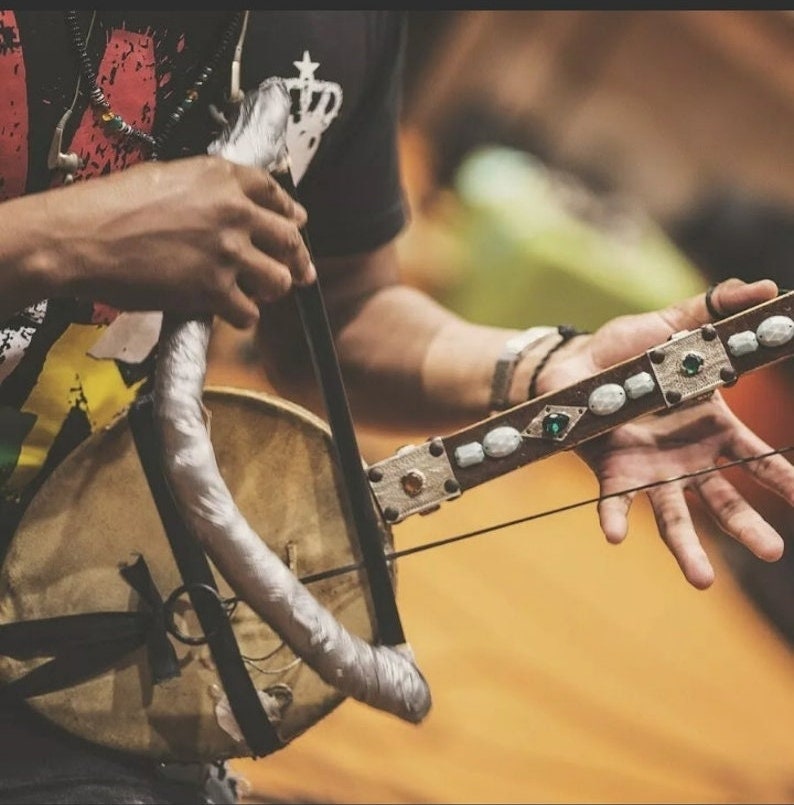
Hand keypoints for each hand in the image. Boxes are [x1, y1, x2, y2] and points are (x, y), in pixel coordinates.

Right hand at [4, 155, 314, 326]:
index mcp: (222, 177)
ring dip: (269, 290)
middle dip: (297, 259)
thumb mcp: (167, 177)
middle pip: (290, 240)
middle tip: (299, 273)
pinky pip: (249, 313)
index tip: (297, 224)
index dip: (290, 212)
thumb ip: (208, 190)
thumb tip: (233, 205)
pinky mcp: (213, 289)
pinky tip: (227, 311)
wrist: (79, 236)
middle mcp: (233, 212)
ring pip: (279, 280)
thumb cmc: (110, 206)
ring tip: (253, 293)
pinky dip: (241, 317)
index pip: (275, 192)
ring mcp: (227, 252)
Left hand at [537, 278, 793, 587]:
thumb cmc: (630, 348)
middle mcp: (686, 459)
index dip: (783, 480)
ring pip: (675, 517)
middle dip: (747, 527)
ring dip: (687, 549)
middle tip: (772, 553)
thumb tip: (767, 288)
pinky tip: (615, 537)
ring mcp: (650, 471)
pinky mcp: (612, 472)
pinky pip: (615, 502)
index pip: (756, 460)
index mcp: (711, 428)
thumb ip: (717, 311)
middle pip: (723, 501)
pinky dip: (615, 519)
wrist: (578, 362)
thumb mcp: (676, 326)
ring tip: (699, 581)